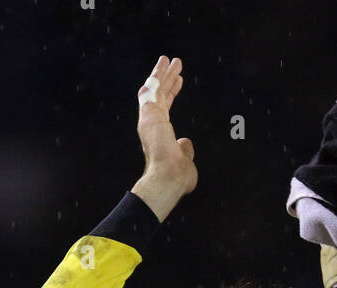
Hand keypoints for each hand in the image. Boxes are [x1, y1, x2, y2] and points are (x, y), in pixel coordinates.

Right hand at [131, 55, 197, 219]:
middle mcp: (151, 125)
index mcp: (159, 136)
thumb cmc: (176, 178)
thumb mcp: (185, 161)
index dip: (172, 94)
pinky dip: (159, 75)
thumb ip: (185, 150)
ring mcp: (149, 119)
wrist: (167, 179)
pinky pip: (154, 89)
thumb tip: (186, 142)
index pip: (165, 109)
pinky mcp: (149, 113)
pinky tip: (165, 63)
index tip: (179, 82)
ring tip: (170, 59)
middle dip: (166, 79)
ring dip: (163, 73)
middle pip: (159, 96)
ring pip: (156, 89)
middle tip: (173, 64)